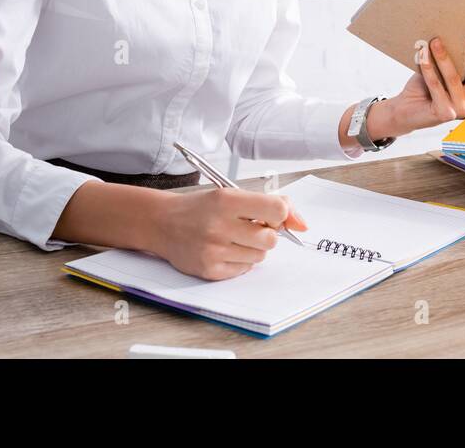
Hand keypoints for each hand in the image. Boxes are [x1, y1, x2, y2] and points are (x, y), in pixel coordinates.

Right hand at [149, 187, 307, 279]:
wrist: (162, 223)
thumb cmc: (201, 207)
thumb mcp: (231, 194)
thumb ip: (269, 204)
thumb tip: (302, 224)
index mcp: (226, 200)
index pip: (277, 210)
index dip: (281, 215)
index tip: (273, 215)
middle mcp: (219, 225)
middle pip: (271, 239)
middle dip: (266, 234)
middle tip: (249, 227)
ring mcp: (213, 250)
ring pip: (260, 255)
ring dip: (253, 248)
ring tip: (233, 238)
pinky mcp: (210, 270)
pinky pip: (245, 269)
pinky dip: (240, 261)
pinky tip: (224, 249)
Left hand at [371, 34, 464, 139]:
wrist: (406, 110)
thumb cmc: (425, 87)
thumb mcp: (442, 72)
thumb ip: (455, 61)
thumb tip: (458, 32)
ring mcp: (460, 110)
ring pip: (453, 79)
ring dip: (444, 58)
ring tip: (436, 41)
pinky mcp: (444, 114)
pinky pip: (436, 86)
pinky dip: (429, 69)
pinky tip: (423, 56)